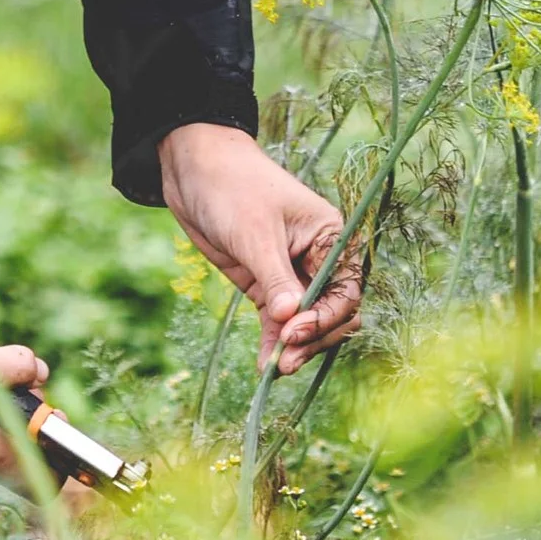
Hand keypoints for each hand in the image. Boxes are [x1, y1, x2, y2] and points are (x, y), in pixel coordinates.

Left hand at [160, 122, 361, 376]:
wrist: (195, 171)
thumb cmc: (234, 188)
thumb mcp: (256, 234)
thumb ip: (276, 279)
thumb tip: (293, 320)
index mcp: (331, 236)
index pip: (345, 289)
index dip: (326, 317)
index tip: (295, 332)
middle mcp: (319, 258)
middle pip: (333, 312)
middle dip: (314, 338)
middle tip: (286, 359)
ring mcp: (293, 274)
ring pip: (307, 322)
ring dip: (295, 346)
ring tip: (275, 368)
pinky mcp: (266, 285)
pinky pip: (279, 322)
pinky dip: (275, 342)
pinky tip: (266, 364)